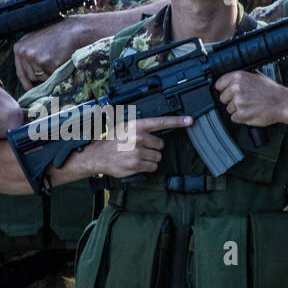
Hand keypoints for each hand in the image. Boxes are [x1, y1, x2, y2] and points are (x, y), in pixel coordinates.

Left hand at [13, 18, 80, 88]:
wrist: (70, 31)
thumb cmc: (54, 37)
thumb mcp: (34, 43)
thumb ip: (27, 56)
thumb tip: (26, 77)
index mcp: (18, 48)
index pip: (20, 72)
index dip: (26, 82)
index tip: (30, 89)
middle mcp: (23, 52)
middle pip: (31, 76)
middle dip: (41, 75)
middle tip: (50, 62)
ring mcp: (34, 56)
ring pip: (41, 77)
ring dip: (49, 73)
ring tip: (54, 58)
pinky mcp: (46, 61)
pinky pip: (50, 75)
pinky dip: (56, 71)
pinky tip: (58, 59)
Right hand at [76, 115, 190, 177]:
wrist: (98, 155)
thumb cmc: (112, 142)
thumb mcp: (125, 128)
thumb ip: (141, 127)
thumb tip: (157, 128)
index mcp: (136, 125)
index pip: (161, 122)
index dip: (178, 121)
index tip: (190, 120)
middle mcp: (138, 137)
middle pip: (161, 144)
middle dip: (154, 148)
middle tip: (141, 148)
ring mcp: (137, 151)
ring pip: (158, 157)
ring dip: (151, 159)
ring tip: (137, 156)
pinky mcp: (136, 164)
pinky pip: (152, 167)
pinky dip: (147, 167)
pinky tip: (136, 164)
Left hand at [215, 70, 284, 126]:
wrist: (282, 103)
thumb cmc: (270, 91)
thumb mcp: (254, 77)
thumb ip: (239, 79)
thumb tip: (227, 82)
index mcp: (238, 77)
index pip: (219, 84)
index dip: (224, 89)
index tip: (227, 92)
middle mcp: (236, 88)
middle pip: (222, 98)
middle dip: (231, 100)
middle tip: (244, 100)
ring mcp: (238, 102)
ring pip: (229, 109)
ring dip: (237, 110)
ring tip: (250, 106)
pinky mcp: (241, 114)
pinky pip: (234, 118)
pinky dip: (241, 118)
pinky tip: (251, 112)